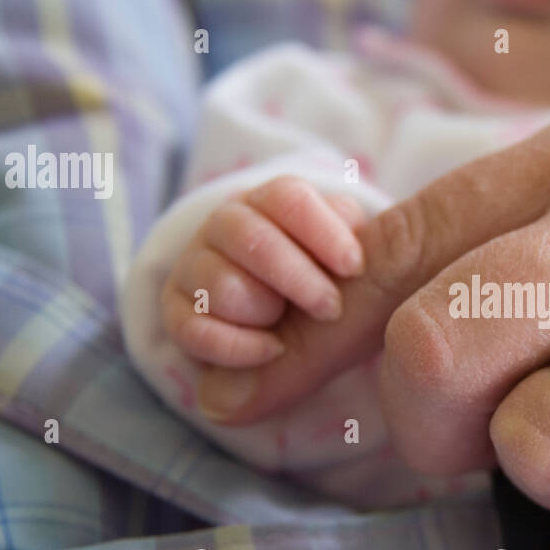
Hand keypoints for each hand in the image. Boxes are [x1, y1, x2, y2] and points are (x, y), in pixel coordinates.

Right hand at [162, 176, 366, 367]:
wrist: (286, 318)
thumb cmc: (331, 282)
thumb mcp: (355, 260)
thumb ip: (371, 248)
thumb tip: (370, 264)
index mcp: (271, 202)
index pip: (288, 198)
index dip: (322, 232)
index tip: (354, 266)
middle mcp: (226, 225)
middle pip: (249, 236)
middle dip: (296, 277)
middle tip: (330, 309)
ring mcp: (195, 266)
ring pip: (219, 282)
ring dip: (262, 309)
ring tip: (287, 325)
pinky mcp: (178, 312)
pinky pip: (192, 329)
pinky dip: (235, 346)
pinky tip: (270, 350)